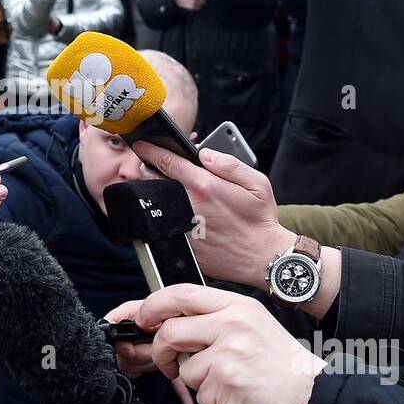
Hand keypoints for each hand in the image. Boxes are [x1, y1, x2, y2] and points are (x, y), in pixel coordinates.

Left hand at [111, 285, 324, 403]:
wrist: (314, 400)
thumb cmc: (283, 369)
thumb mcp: (253, 328)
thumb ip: (215, 322)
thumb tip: (170, 325)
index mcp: (237, 306)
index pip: (182, 293)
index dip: (153, 305)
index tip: (142, 318)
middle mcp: (232, 324)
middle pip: (170, 332)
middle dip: (161, 353)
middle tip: (169, 364)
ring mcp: (228, 353)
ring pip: (184, 370)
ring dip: (200, 385)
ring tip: (231, 385)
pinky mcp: (226, 384)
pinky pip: (201, 397)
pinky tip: (239, 399)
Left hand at [131, 141, 284, 286]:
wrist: (261, 258)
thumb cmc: (260, 221)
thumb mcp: (257, 184)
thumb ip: (229, 164)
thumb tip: (205, 153)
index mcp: (204, 185)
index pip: (167, 161)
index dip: (151, 150)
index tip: (142, 145)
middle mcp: (188, 204)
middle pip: (155, 180)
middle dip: (149, 170)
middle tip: (149, 165)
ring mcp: (181, 225)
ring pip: (156, 203)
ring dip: (154, 192)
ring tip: (159, 186)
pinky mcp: (180, 243)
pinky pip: (161, 224)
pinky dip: (161, 215)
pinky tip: (168, 212)